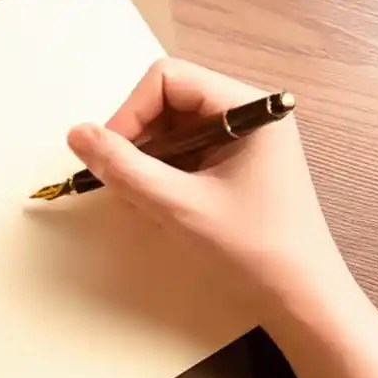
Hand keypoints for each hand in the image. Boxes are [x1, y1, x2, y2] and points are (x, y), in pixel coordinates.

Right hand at [67, 58, 347, 303]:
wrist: (301, 298)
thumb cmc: (253, 250)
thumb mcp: (179, 206)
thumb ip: (124, 167)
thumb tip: (76, 134)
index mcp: (249, 107)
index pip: (168, 79)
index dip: (130, 112)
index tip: (109, 156)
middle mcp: (247, 113)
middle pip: (167, 100)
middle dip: (136, 139)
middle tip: (121, 183)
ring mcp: (242, 140)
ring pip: (170, 129)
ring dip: (145, 161)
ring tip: (142, 201)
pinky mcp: (234, 166)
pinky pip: (183, 153)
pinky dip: (160, 175)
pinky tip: (160, 206)